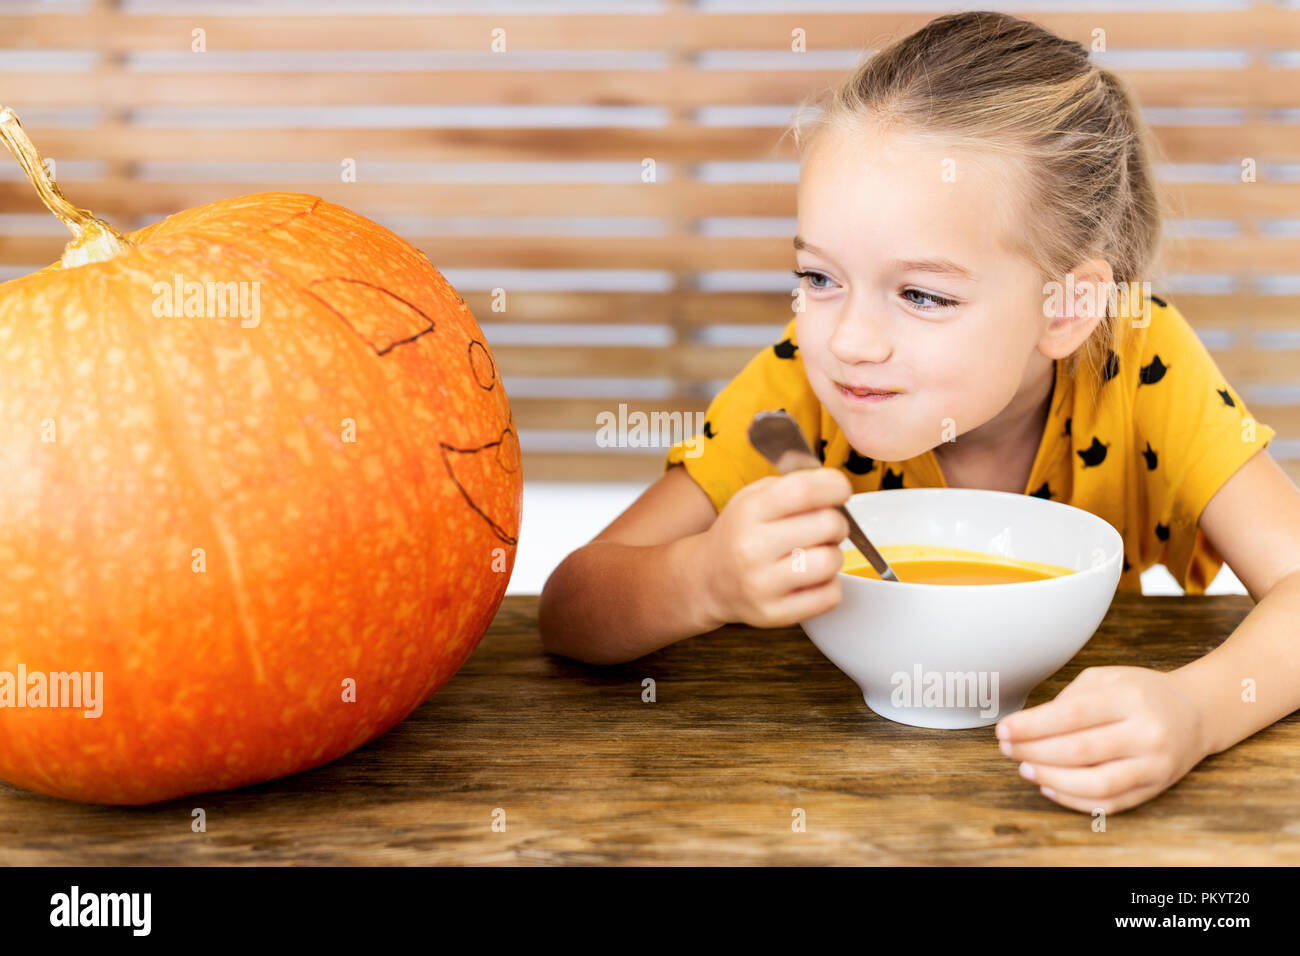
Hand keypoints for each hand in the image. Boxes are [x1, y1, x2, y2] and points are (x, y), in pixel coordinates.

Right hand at [700, 468, 851, 628]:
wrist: (708, 579)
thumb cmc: (740, 534)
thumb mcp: (752, 497)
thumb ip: (792, 486)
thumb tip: (836, 489)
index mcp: (749, 511)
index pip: (804, 491)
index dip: (834, 485)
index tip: (841, 490)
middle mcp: (752, 547)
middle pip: (827, 524)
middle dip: (837, 523)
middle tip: (826, 528)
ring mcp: (762, 584)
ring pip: (831, 561)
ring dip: (833, 555)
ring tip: (816, 554)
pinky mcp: (775, 613)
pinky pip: (830, 596)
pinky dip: (829, 585)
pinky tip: (812, 579)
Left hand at [995, 665, 1209, 813]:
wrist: (1196, 713)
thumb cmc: (1142, 692)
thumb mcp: (1107, 678)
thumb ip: (1070, 697)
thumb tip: (1030, 725)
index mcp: (1130, 698)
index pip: (1072, 714)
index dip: (1032, 725)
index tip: (1004, 729)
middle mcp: (1146, 733)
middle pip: (1079, 751)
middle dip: (1034, 751)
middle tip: (1006, 748)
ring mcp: (1153, 765)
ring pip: (1095, 783)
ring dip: (1052, 779)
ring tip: (1024, 768)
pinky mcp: (1155, 788)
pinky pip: (1110, 803)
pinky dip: (1074, 800)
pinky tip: (1049, 786)